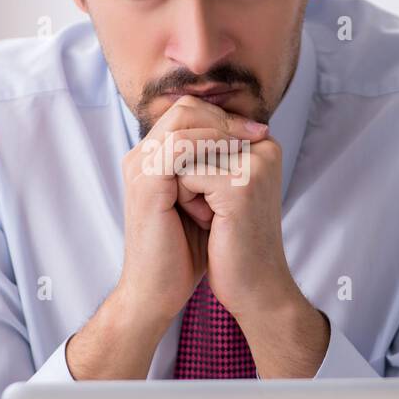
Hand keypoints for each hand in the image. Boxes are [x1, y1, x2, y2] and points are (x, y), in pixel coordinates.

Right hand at [115, 94, 270, 328]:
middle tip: (258, 133)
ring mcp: (140, 167)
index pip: (188, 113)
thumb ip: (215, 172)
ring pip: (183, 119)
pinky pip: (179, 145)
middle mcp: (142, 157)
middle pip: (184, 108)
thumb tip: (253, 146)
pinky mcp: (145, 183)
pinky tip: (232, 162)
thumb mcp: (205, 203)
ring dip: (222, 131)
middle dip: (226, 117)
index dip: (224, 117)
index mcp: (153, 159)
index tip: (259, 132)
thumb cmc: (183, 253)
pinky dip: (210, 147)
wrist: (157, 291)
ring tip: (250, 146)